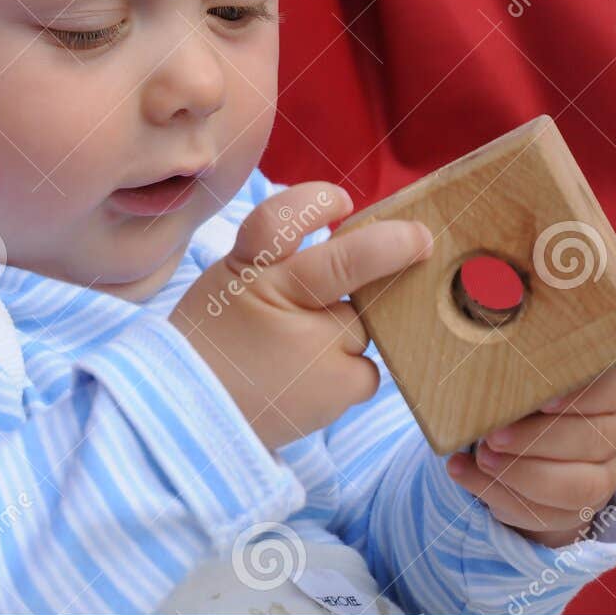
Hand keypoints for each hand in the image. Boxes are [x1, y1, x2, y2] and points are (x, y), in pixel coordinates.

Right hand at [169, 182, 433, 451]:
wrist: (194, 414)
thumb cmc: (218, 339)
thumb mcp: (231, 282)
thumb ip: (281, 259)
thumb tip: (358, 238)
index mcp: (249, 270)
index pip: (280, 221)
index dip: (313, 203)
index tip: (341, 200)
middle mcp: (281, 302)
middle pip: (347, 263)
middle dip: (391, 246)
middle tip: (421, 240)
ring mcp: (313, 347)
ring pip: (360, 324)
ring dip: (343, 335)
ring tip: (298, 357)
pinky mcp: (336, 387)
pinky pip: (366, 370)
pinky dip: (347, 376)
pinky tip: (309, 385)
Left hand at [446, 363, 615, 547]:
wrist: (527, 440)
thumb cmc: (522, 392)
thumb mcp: (522, 377)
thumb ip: (516, 373)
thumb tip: (483, 374)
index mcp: (608, 389)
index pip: (608, 389)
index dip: (579, 396)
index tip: (542, 401)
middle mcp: (614, 430)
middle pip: (591, 439)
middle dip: (537, 440)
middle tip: (493, 436)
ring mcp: (603, 474)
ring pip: (576, 486)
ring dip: (521, 474)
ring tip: (481, 459)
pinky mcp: (578, 509)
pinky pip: (546, 514)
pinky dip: (500, 495)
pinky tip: (465, 474)